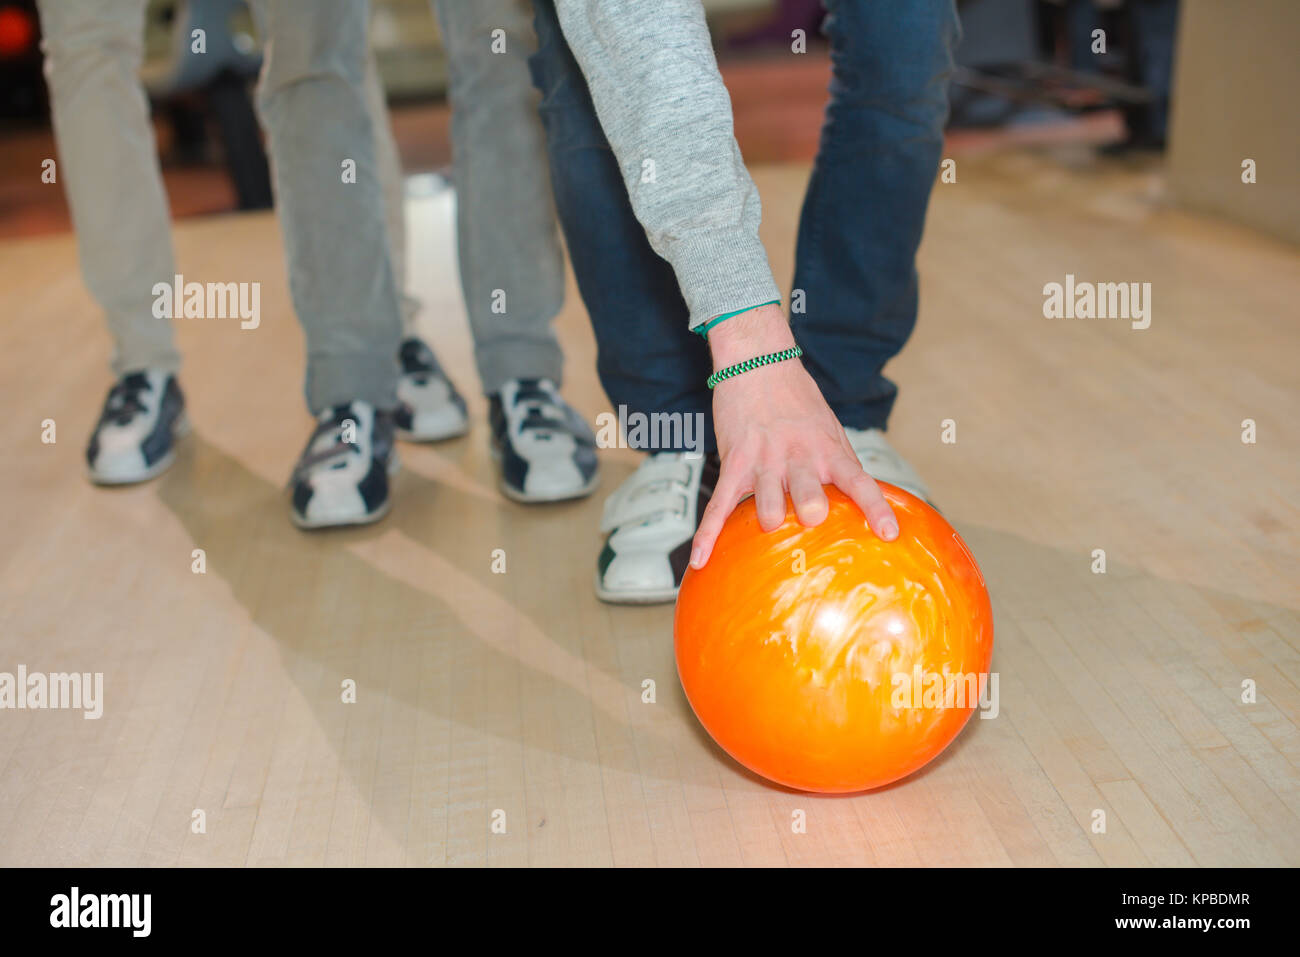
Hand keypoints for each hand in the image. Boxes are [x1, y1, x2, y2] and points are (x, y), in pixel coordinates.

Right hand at [690, 304, 898, 567]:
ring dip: (769, 518)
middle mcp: (799, 458)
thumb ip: (840, 464)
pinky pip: (720, 504)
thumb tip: (860, 500)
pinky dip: (708, 534)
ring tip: (770, 523)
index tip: (889, 534)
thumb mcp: (829, 428)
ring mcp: (765, 461)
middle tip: (811, 518)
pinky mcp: (734, 462)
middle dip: (810, 512)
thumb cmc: (796, 398)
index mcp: (828, 450)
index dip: (876, 509)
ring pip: (767, 503)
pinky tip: (700, 559)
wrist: (758, 362)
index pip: (859, 482)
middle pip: (808, 497)